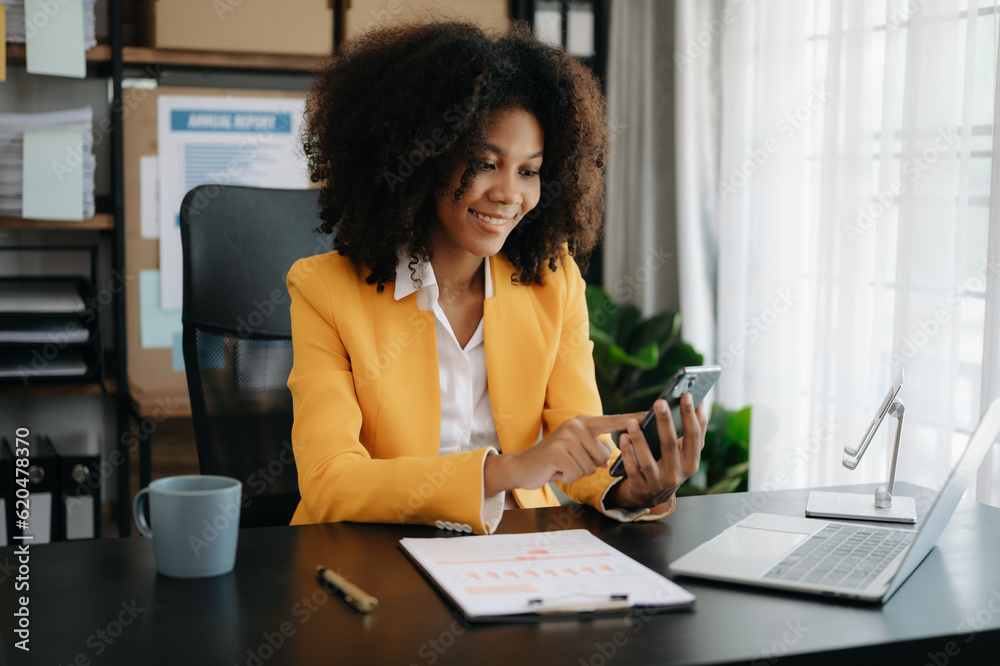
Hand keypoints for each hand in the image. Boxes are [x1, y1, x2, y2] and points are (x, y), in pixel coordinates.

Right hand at [483, 412, 643, 495]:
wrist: (523, 467)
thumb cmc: (555, 460)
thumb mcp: (577, 450)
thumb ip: (595, 449)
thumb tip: (609, 456)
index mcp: (584, 423)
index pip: (614, 421)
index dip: (633, 420)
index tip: (652, 415)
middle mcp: (576, 425)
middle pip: (603, 454)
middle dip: (589, 465)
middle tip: (570, 461)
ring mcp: (566, 437)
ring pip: (590, 466)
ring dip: (577, 471)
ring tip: (563, 465)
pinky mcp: (558, 451)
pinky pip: (577, 472)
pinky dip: (567, 476)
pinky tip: (556, 469)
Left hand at [608, 394, 707, 509]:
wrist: (654, 495)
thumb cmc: (672, 464)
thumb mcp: (686, 453)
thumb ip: (695, 431)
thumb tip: (700, 402)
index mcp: (691, 462)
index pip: (694, 436)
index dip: (691, 416)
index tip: (686, 395)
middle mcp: (677, 474)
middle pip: (670, 445)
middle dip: (665, 422)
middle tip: (659, 402)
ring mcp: (658, 482)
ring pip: (648, 460)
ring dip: (639, 439)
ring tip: (632, 422)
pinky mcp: (641, 486)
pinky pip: (632, 468)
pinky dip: (626, 453)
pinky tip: (623, 437)